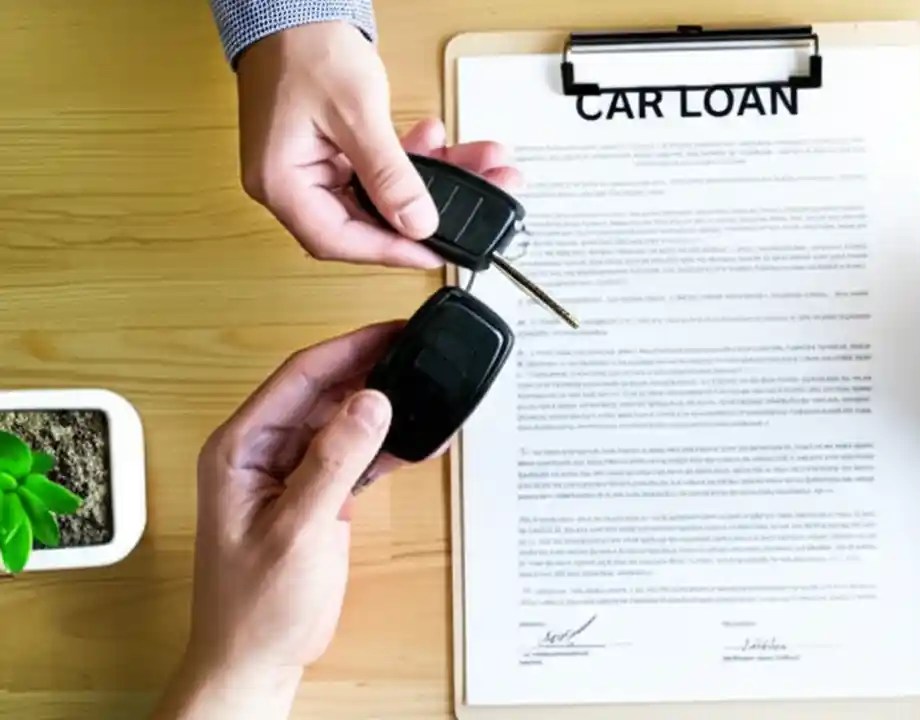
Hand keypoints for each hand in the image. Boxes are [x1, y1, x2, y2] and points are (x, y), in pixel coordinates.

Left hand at [153, 323, 408, 718]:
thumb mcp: (298, 529)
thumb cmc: (256, 607)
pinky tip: (420, 438)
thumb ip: (334, 462)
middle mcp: (261, 452)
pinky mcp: (316, 495)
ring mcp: (290, 473)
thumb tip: (370, 402)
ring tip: (428, 386)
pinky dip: (387, 447)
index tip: (392, 332)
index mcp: (239, 449)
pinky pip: (354, 455)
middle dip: (371, 371)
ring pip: (343, 420)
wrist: (257, 661)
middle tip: (421, 352)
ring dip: (384, 407)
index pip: (298, 378)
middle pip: (323, 392)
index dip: (348, 349)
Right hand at [235, 21, 519, 267]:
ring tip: (478, 167)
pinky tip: (438, 142)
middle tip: (475, 208)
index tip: (436, 249)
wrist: (294, 7)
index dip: (392, 250)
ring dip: (430, 182)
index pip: (339, 240)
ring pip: (381, 197)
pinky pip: (378, 173)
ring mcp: (313, 170)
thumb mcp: (357, 114)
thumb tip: (418, 222)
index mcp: (280, 183)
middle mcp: (291, 184)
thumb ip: (390, 175)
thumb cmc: (304, 46)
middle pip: (365, 223)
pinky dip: (412, 162)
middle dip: (425, 212)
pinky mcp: (332, 155)